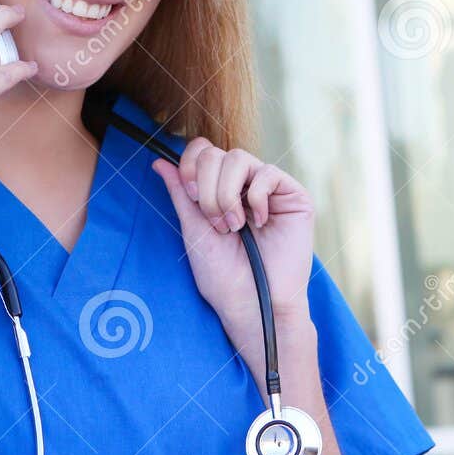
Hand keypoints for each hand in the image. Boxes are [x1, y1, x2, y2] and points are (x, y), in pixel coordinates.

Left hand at [151, 140, 314, 336]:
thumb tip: (159, 161)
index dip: (191, 165)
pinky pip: (268, 173)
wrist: (254, 303)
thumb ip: (181, 193)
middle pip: (216, 153)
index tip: (191, 198)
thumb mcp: (193, 229)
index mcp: (219, 189)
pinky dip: (256, 198)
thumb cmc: (224, 275)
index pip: (203, 151)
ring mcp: (269, 189)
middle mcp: (244, 184)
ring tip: (234, 227)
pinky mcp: (294, 196)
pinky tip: (260, 224)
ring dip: (227, 195)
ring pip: (239, 158)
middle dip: (207, 190)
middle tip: (217, 225)